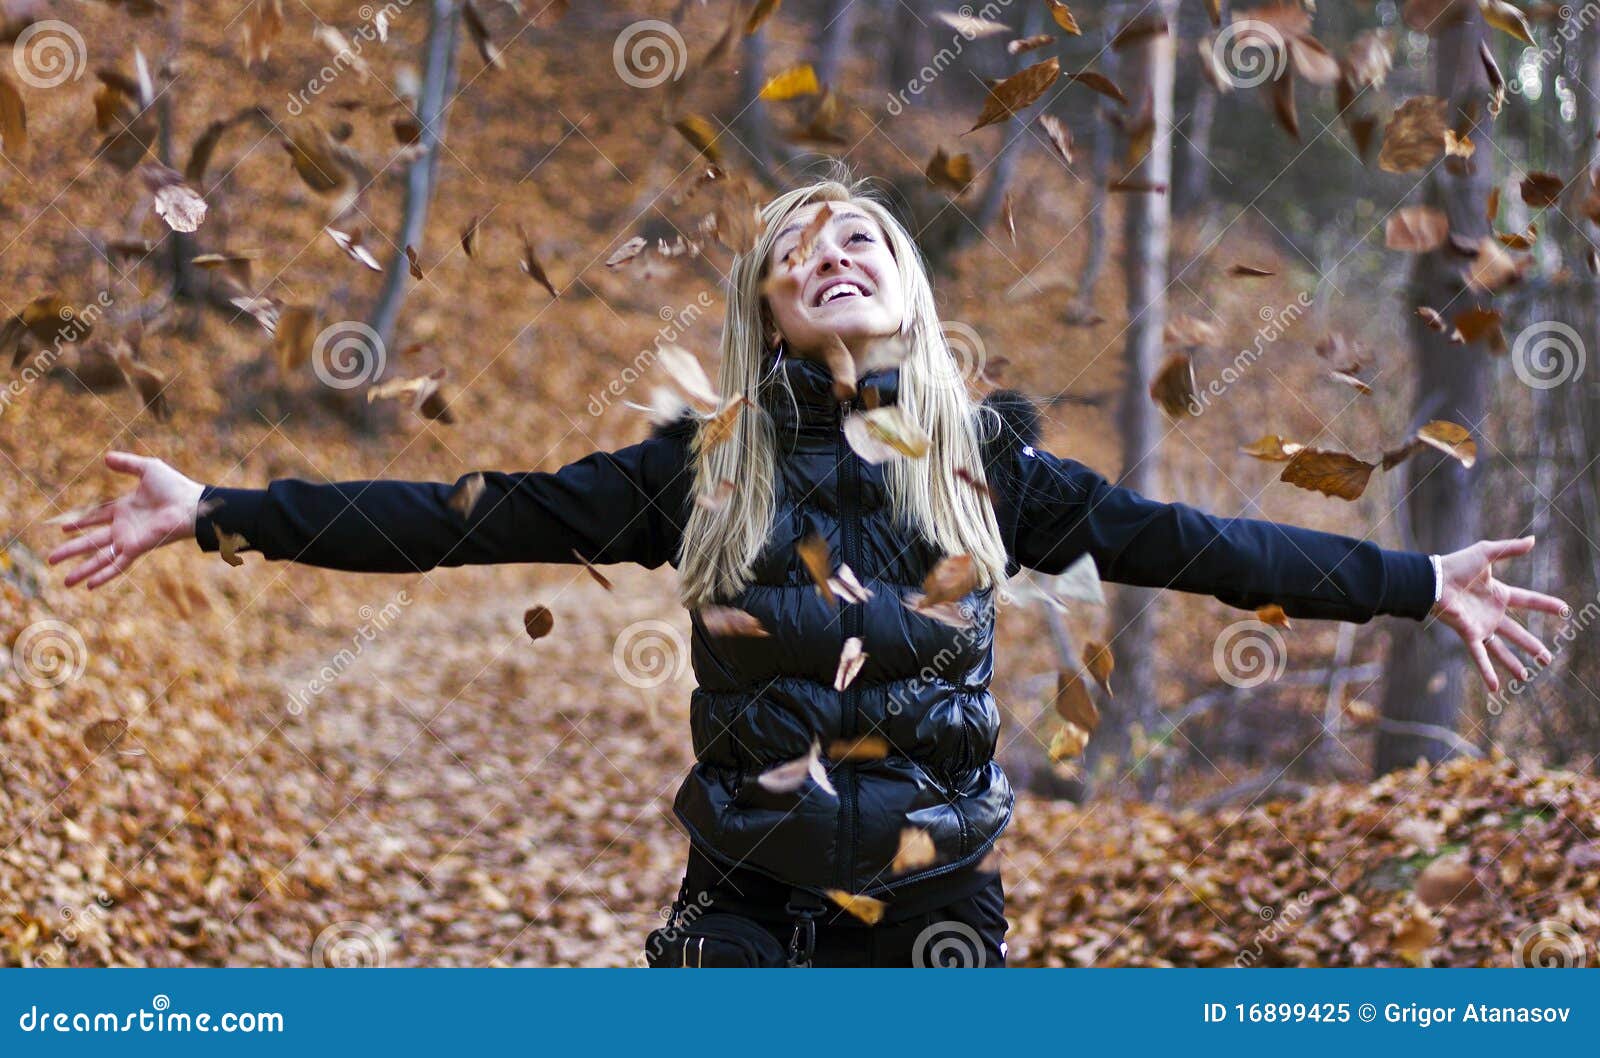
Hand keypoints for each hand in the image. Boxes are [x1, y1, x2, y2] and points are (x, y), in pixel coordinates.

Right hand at [46, 450, 205, 589]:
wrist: (192, 504)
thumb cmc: (175, 487)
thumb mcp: (148, 469)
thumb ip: (127, 464)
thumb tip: (106, 458)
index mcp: (125, 509)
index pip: (96, 517)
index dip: (80, 522)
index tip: (62, 528)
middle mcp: (124, 527)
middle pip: (91, 541)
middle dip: (71, 550)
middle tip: (50, 559)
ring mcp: (129, 539)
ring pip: (99, 557)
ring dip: (82, 569)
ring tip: (64, 581)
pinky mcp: (136, 548)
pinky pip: (117, 565)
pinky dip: (104, 575)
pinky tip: (89, 586)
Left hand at [1431, 536, 1569, 691]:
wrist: (1433, 579)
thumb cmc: (1456, 565)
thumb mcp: (1487, 552)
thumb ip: (1510, 548)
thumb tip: (1534, 540)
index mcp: (1498, 595)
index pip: (1528, 601)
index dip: (1546, 605)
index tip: (1565, 610)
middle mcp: (1490, 613)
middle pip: (1517, 633)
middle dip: (1532, 646)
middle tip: (1547, 658)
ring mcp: (1480, 626)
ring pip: (1501, 649)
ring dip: (1514, 663)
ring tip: (1526, 676)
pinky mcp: (1468, 634)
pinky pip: (1481, 656)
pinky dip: (1488, 671)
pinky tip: (1496, 688)